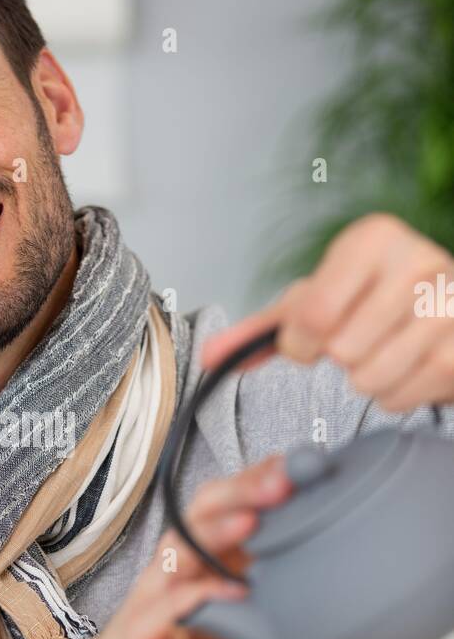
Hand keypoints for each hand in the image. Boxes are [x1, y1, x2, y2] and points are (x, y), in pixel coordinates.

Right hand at [80, 453, 292, 638]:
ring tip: (252, 521)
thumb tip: (336, 607)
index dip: (262, 479)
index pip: (231, 501)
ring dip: (217, 529)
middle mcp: (179, 561)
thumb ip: (281, 615)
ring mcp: (158, 589)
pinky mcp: (144, 624)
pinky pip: (172, 603)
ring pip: (183, 545)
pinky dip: (200, 594)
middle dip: (245, 489)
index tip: (303, 465)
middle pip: (206, 508)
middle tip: (284, 482)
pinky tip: (231, 592)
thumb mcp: (248, 634)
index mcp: (205, 553)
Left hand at [201, 213, 453, 411]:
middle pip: (340, 351)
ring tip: (380, 352)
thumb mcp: (316, 300)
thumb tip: (209, 356)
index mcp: (373, 240)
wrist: (445, 307)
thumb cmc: (370, 301)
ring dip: (363, 379)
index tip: (311, 337)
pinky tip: (402, 366)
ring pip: (368, 379)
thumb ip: (260, 330)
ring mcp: (448, 307)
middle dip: (335, 358)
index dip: (301, 342)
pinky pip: (397, 398)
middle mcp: (418, 263)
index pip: (312, 315)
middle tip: (353, 342)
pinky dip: (391, 394)